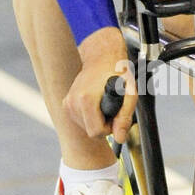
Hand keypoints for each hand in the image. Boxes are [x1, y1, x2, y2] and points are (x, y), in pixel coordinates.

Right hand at [62, 27, 136, 142]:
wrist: (101, 57)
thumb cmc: (116, 72)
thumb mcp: (129, 94)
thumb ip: (124, 118)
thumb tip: (119, 137)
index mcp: (86, 100)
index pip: (96, 132)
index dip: (110, 127)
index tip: (115, 114)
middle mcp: (73, 102)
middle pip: (90, 132)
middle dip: (103, 125)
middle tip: (111, 108)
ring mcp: (67, 103)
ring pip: (84, 128)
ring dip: (96, 121)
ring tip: (103, 103)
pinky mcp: (65, 104)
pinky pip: (79, 121)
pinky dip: (89, 117)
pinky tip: (95, 103)